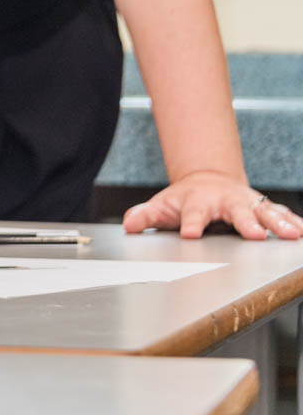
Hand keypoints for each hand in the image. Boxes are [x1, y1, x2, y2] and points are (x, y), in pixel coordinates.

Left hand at [122, 170, 302, 239]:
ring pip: (265, 212)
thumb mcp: (162, 205)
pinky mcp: (263, 208)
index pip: (193, 214)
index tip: (191, 234)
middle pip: (236, 211)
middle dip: (246, 223)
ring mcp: (247, 203)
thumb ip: (146, 216)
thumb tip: (129, 224)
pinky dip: (293, 222)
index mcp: (198, 201)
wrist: (207, 180)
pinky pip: (280, 214)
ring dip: (278, 222)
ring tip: (292, 234)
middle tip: (254, 235)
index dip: (191, 223)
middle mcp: (226, 201)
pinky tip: (302, 231)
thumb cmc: (185, 198)